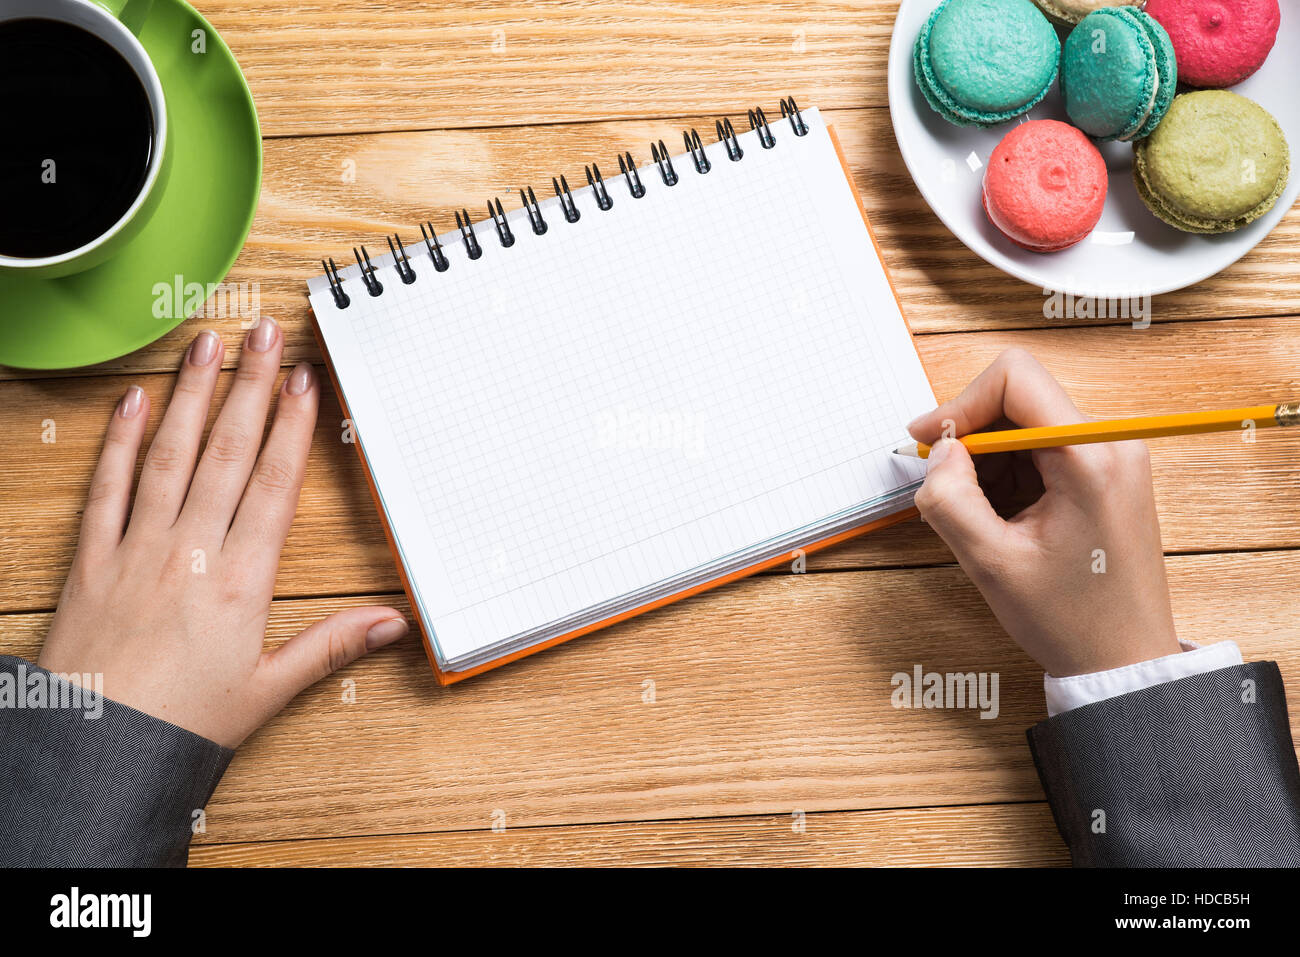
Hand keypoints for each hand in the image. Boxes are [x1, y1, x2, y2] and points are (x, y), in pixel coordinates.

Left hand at [37, 319, 407, 747]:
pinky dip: (119, 442)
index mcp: (239, 581)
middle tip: (264, 333)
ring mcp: (136, 549)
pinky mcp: (91, 560)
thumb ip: (331, 647)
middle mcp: (189, 552)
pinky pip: (107, 488)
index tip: (304, 381)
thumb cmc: (181, 724)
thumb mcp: (268, 690)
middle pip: (226, 453)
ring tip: (207, 344)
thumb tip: (393, 624)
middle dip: (249, 387)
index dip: (291, 427)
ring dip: (190, 395)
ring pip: (169, 456)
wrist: (93, 751)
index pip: (272, 485)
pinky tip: (133, 402)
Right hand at [908, 348, 1178, 677]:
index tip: (929, 441)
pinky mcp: (1106, 474)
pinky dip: (1009, 472)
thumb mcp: (992, 563)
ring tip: (980, 514)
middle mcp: (1109, 444)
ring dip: (988, 458)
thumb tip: (937, 453)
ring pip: (1026, 423)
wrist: (1126, 661)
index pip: (1015, 379)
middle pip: (1019, 397)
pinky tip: (1001, 517)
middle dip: (971, 436)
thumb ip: (951, 499)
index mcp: (1089, 458)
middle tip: (944, 484)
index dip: (960, 403)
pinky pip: (1042, 448)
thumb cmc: (1072, 620)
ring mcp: (1112, 457)